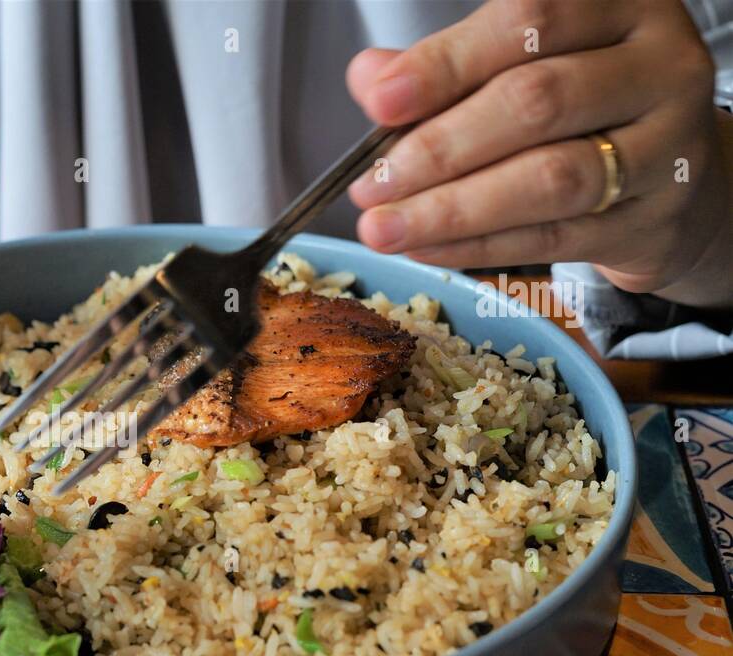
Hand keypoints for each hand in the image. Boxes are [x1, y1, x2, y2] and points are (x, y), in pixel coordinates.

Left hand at [346, 0, 732, 306]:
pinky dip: (478, 247)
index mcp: (620, 5)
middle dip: (439, 149)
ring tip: (385, 228)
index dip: (446, 64)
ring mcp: (666, 146)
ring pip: (549, 180)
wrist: (668, 176)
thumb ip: (448, 68)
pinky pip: (553, 239)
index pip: (528, 22)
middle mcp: (657, 66)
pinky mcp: (651, 220)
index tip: (380, 102)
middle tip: (372, 185)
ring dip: (452, 211)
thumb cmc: (579, 107)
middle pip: (537, 103)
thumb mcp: (518, 66)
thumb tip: (370, 77)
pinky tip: (426, 248)